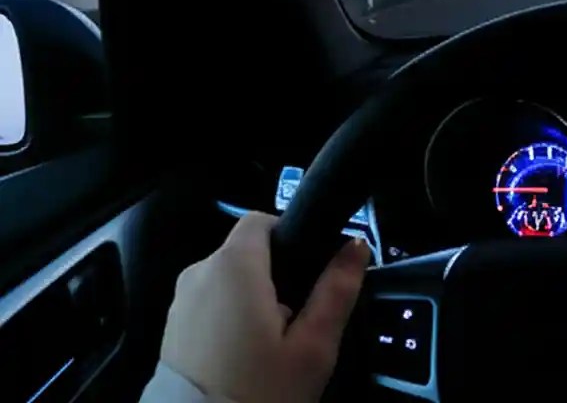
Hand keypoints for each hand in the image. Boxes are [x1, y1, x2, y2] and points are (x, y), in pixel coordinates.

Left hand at [159, 212, 369, 402]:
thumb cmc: (262, 390)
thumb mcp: (313, 346)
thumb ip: (337, 290)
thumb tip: (356, 246)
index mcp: (233, 266)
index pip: (262, 219)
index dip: (291, 236)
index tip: (311, 274)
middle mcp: (199, 273)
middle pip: (247, 252)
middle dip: (276, 275)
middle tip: (299, 320)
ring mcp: (180, 301)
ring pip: (229, 280)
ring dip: (253, 298)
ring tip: (272, 343)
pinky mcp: (171, 327)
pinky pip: (211, 304)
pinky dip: (231, 317)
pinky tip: (245, 354)